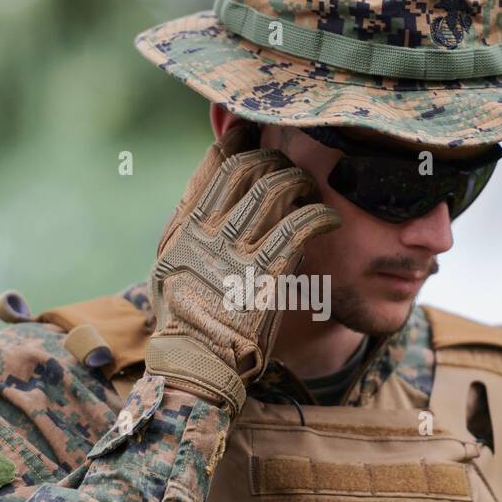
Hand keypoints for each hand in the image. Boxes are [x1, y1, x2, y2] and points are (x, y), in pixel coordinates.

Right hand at [145, 143, 340, 414]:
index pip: (214, 164)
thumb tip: (205, 195)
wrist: (195, 366)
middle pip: (247, 168)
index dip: (240, 141)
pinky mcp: (264, 275)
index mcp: (183, 226)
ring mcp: (234, 252)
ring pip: (274, 189)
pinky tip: (330, 219)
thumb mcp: (170, 269)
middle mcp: (204, 232)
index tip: (257, 134)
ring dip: (300, 183)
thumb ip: (188, 230)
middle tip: (292, 167)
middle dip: (275, 159)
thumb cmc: (187, 321)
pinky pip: (298, 226)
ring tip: (311, 192)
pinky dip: (319, 215)